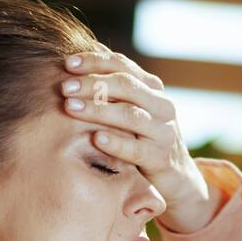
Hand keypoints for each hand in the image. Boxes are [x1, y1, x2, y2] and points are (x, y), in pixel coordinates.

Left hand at [60, 50, 236, 232]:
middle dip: (92, 84)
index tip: (68, 63)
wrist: (176, 178)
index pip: (123, 66)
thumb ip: (115, 92)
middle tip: (65, 87)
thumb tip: (80, 66)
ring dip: (97, 109)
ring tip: (71, 107)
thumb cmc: (144, 141)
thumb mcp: (133, 112)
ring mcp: (163, 132)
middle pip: (125, 86)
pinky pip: (136, 149)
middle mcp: (161, 105)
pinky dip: (116, 143)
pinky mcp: (161, 158)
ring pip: (129, 114)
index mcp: (152, 88)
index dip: (95, 62)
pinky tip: (96, 138)